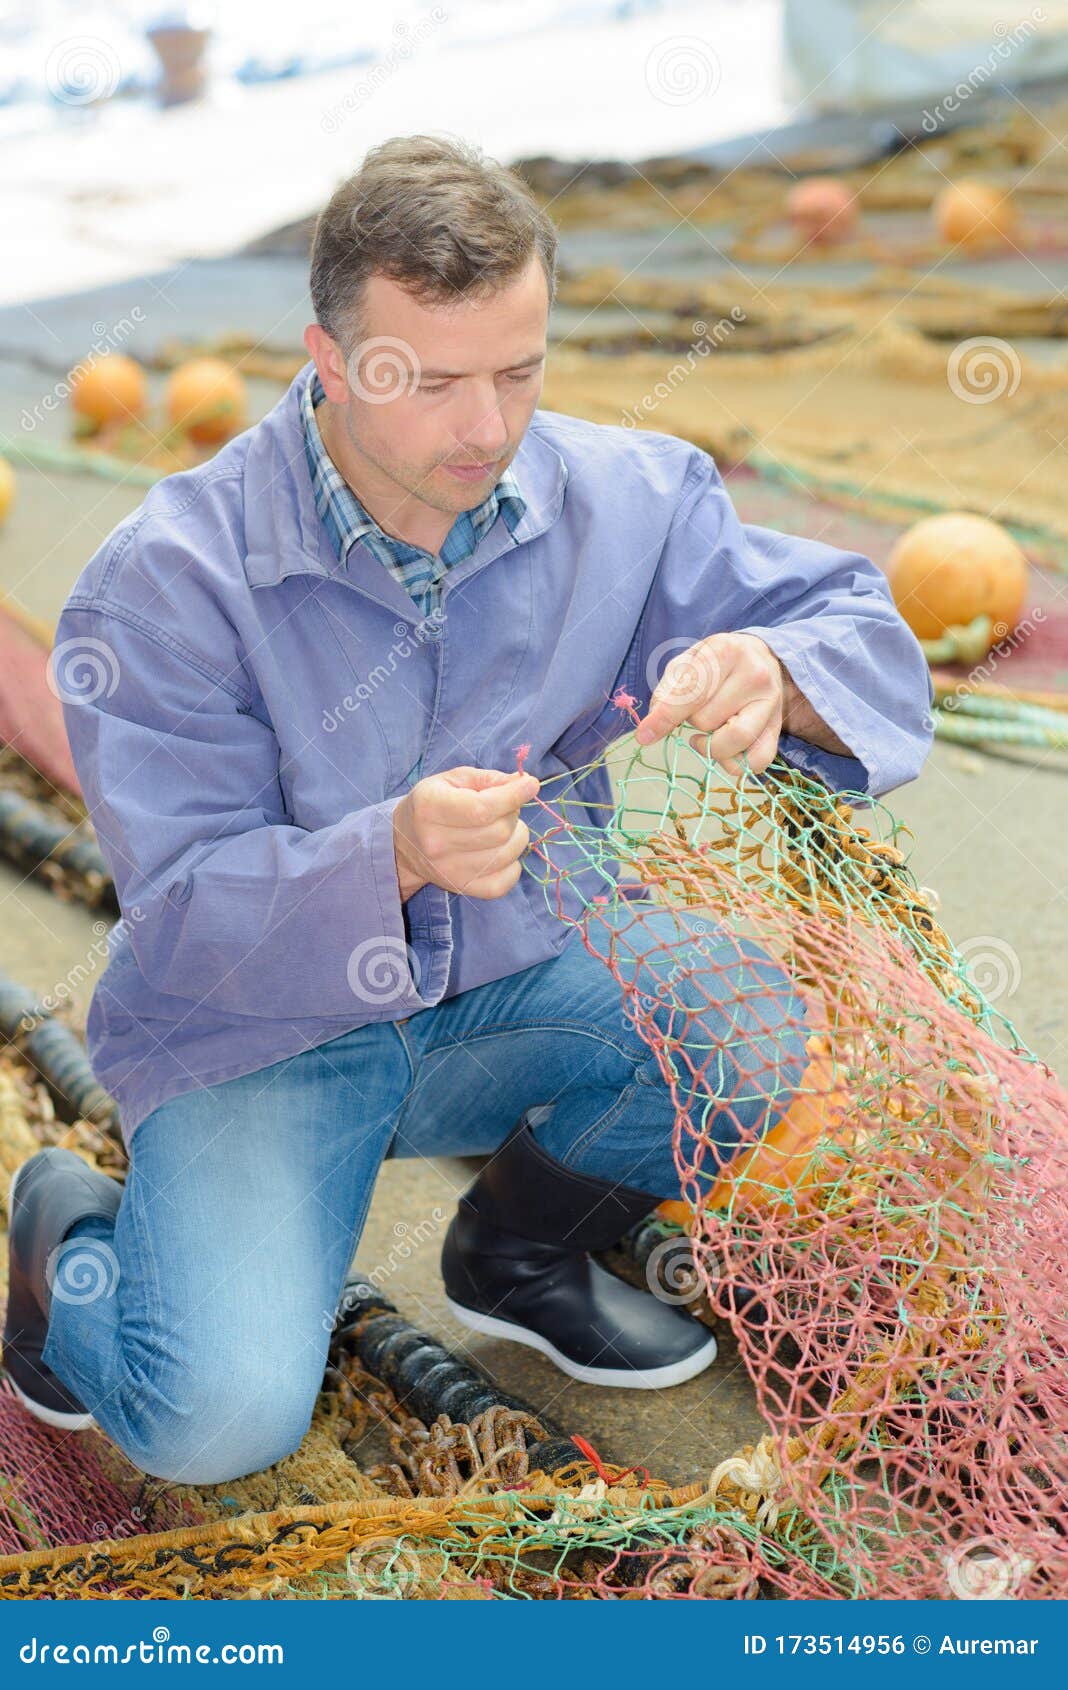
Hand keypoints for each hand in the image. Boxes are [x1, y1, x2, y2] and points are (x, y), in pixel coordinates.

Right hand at [393, 765, 539, 901]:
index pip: (481, 809)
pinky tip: (503, 852)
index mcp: (431, 808)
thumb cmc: (434, 803)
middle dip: (513, 815)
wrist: (405, 843)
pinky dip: (513, 866)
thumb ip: (489, 779)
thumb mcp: (454, 779)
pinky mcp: (461, 889)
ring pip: (506, 855)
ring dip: (516, 838)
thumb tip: (524, 783)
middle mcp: (437, 843)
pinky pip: (503, 883)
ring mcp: (449, 871)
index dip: (513, 797)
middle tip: (505, 809)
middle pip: (499, 832)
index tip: (530, 785)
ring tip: (503, 828)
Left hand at [633, 632, 785, 775]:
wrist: (760, 658)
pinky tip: (724, 751)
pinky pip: (756, 761)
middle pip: (705, 720)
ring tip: (706, 734)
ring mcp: (770, 702)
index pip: (691, 693)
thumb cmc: (716, 662)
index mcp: (726, 651)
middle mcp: (753, 675)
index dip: (664, 717)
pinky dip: (734, 764)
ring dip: (709, 745)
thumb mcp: (687, 661)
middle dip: (691, 721)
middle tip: (699, 709)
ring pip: (730, 742)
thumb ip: (668, 689)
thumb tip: (653, 725)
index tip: (644, 736)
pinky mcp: (777, 727)